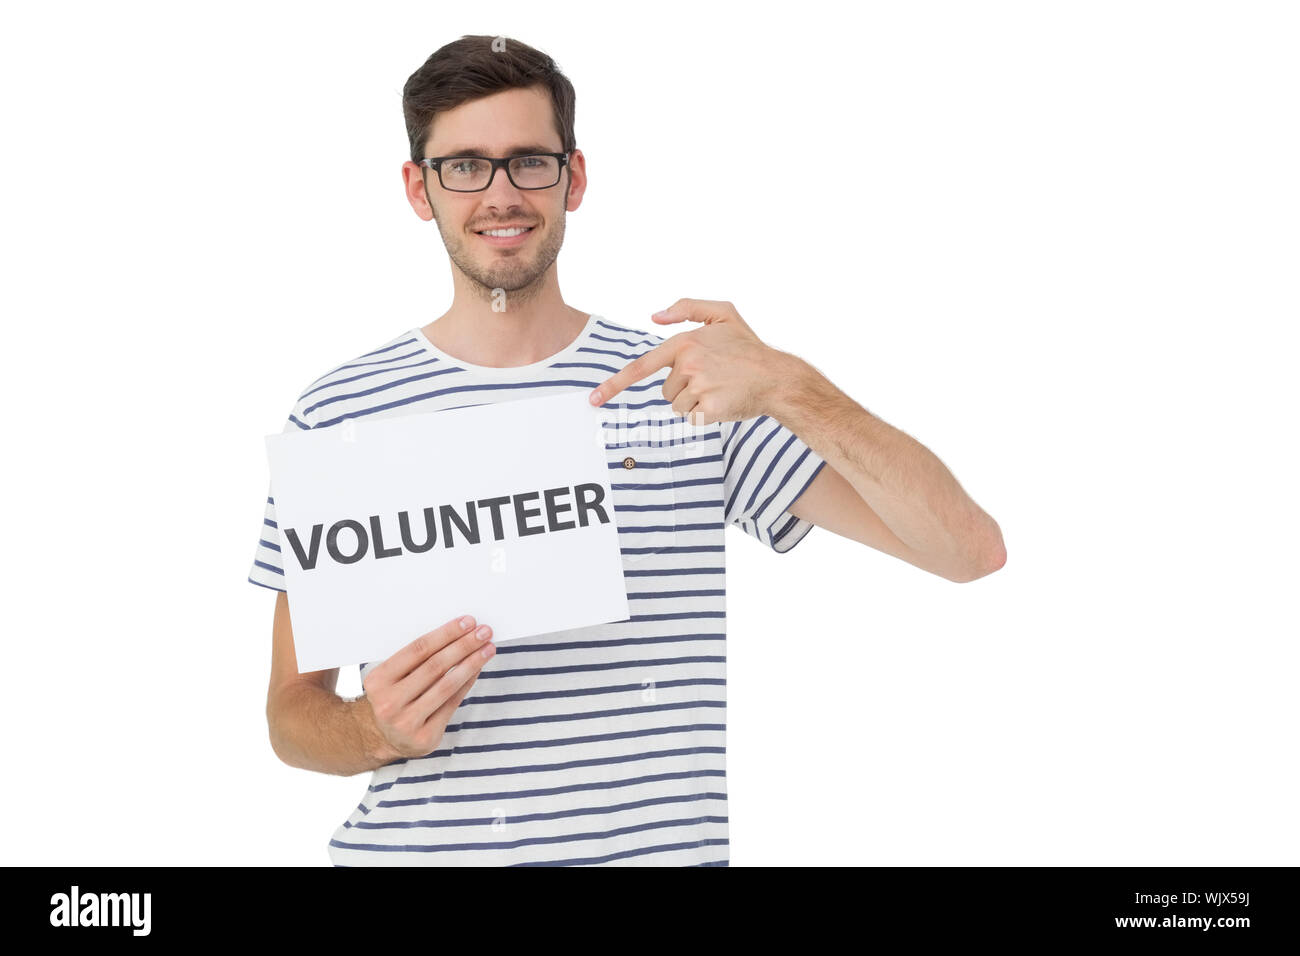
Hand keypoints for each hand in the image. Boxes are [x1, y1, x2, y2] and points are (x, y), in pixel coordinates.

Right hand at [361, 615, 495, 759]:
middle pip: (435, 666)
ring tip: (487, 649)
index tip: (467, 622)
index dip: (445, 634)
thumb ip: (415, 659)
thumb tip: (456, 633)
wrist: (381, 737)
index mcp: (378, 680)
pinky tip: (477, 669)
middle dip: (463, 645)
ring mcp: (406, 722)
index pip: (418, 650)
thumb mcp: (391, 677)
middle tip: (484, 632)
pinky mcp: (424, 737)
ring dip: (471, 663)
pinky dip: (467, 683)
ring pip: (446, 685)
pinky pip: (452, 703)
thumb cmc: (392, 697)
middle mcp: (389, 702)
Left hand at [588, 298, 796, 424]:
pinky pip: (693, 419)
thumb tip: (653, 317)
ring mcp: (699, 388)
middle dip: (684, 389)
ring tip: (719, 390)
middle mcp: (689, 364)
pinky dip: (706, 415)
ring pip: (677, 406)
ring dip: (694, 403)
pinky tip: (724, 402)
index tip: (594, 399)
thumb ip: (687, 308)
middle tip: (712, 379)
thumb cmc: (749, 347)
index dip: (615, 384)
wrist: (777, 377)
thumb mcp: (724, 313)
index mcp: (686, 342)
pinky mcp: (709, 409)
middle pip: (665, 391)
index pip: (642, 366)